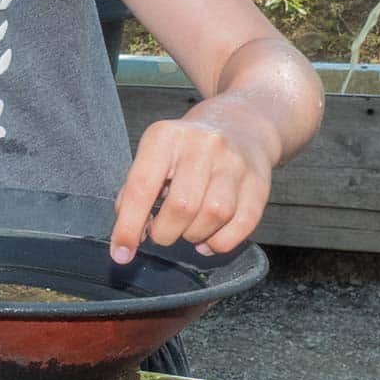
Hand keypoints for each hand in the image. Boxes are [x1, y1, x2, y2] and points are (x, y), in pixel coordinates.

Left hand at [109, 100, 279, 263]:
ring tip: (187, 230)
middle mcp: (202, 145)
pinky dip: (220, 242)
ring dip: (194, 236)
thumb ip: (135, 192)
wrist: (240, 125)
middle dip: (165, 233)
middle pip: (181, 206)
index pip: (141, 187)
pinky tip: (209, 239)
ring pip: (213, 215)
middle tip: (162, 233)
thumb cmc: (186, 149)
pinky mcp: (259, 182)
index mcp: (165, 137)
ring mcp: (234, 162)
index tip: (121, 253)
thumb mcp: (154, 156)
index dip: (128, 226)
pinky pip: (241, 225)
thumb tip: (127, 237)